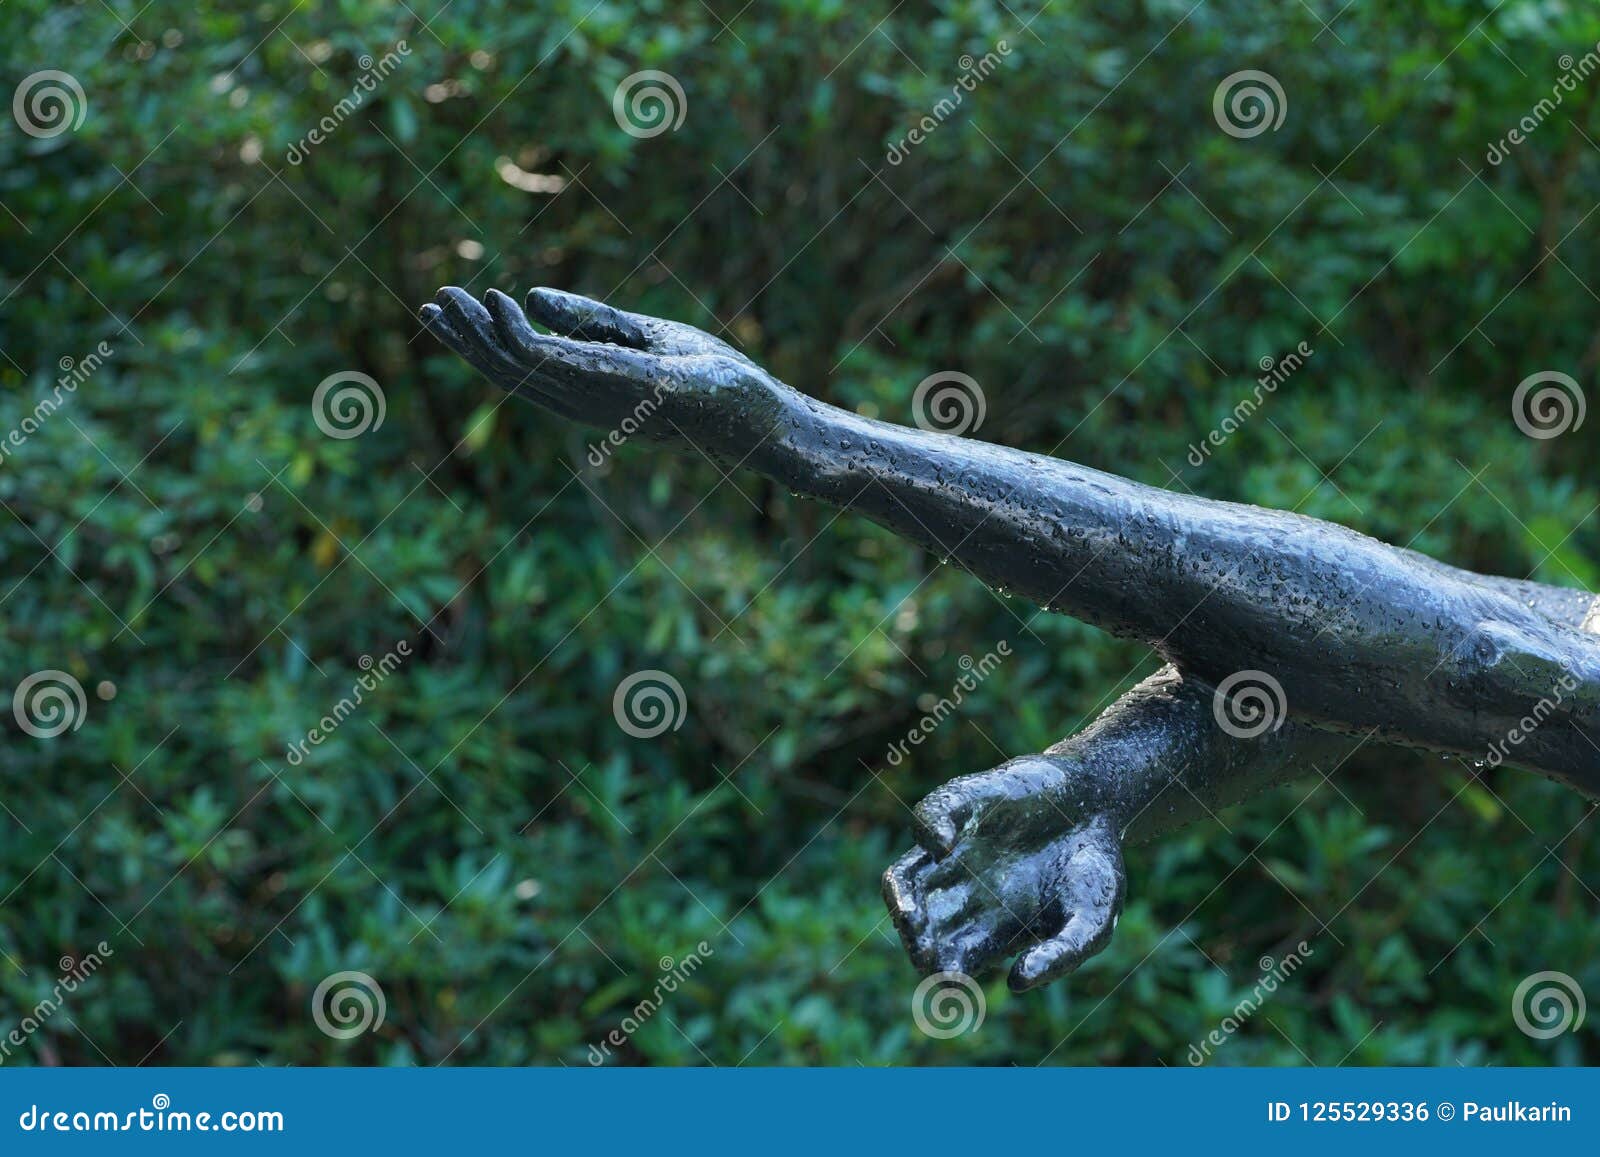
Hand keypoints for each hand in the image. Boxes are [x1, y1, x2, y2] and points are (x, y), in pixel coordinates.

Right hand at [419, 286, 780, 448]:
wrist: (759, 408)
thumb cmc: (713, 377)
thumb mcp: (643, 335)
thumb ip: (589, 319)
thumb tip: (531, 295)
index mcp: (589, 392)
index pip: (524, 369)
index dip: (483, 343)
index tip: (449, 312)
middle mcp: (584, 402)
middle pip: (510, 373)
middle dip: (467, 341)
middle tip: (428, 306)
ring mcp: (596, 396)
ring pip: (519, 369)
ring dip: (479, 336)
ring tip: (445, 299)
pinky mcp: (614, 384)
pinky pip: (552, 361)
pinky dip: (518, 334)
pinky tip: (500, 300)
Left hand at [883, 757, 1125, 991]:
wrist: (1101, 803)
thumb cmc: (1095, 868)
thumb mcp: (1094, 921)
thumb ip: (1062, 956)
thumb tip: (1015, 983)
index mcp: (990, 929)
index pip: (952, 961)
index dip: (945, 976)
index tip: (952, 981)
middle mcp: (963, 893)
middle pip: (922, 929)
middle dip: (918, 945)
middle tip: (927, 955)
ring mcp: (955, 851)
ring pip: (906, 881)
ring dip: (903, 902)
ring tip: (913, 919)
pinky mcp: (960, 807)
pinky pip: (926, 819)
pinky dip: (929, 832)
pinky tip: (946, 848)